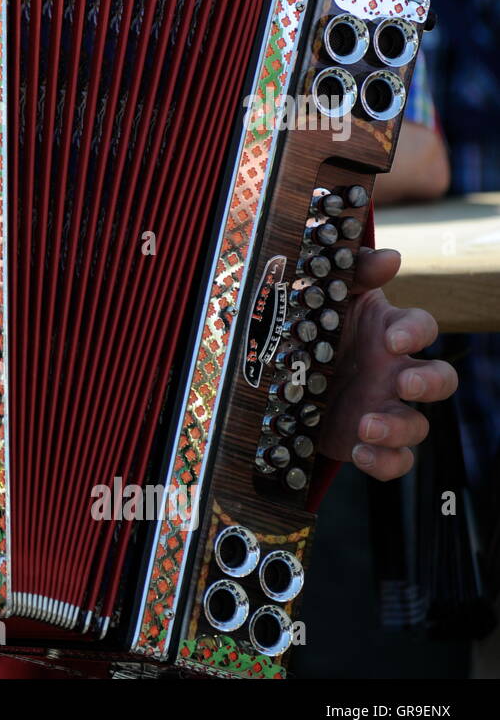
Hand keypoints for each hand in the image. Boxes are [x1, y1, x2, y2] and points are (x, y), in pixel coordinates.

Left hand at [316, 248, 457, 479]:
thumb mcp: (325, 295)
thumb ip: (353, 272)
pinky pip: (395, 460)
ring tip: (365, 425)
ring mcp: (385, 409)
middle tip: (402, 384)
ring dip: (399, 428)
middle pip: (440, 380)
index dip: (415, 332)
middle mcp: (394, 372)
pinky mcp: (369, 441)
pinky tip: (360, 452)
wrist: (278, 375)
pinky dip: (385, 461)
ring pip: (418, 425)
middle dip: (429, 384)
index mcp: (386, 333)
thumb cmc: (312, 326)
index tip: (393, 340)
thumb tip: (390, 258)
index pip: (421, 328)